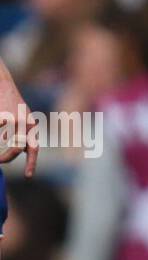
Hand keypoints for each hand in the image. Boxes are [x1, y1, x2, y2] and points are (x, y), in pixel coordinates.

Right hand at [0, 62, 37, 176]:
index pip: (33, 147)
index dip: (31, 163)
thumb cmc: (9, 102)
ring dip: (2, 153)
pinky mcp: (3, 115)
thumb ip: (22, 133)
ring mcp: (13, 118)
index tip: (29, 177)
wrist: (1, 81)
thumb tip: (21, 151)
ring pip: (9, 144)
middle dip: (7, 158)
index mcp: (30, 124)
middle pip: (19, 148)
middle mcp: (25, 122)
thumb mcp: (21, 116)